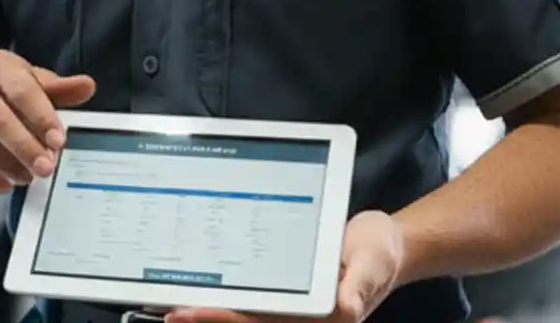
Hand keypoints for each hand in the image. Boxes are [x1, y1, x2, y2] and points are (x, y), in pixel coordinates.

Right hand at [0, 49, 95, 192]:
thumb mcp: (27, 82)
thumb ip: (57, 89)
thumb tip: (88, 87)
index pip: (22, 91)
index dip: (42, 117)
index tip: (59, 141)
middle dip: (25, 148)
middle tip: (47, 168)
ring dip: (7, 165)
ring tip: (29, 178)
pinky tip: (4, 185)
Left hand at [165, 211, 405, 322]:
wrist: (387, 245)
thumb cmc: (380, 253)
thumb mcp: (374, 261)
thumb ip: (360, 283)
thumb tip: (346, 305)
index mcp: (322, 317)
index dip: (227, 319)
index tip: (194, 313)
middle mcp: (304, 318)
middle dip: (209, 319)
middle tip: (172, 313)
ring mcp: (295, 308)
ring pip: (247, 315)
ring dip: (214, 313)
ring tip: (176, 308)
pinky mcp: (290, 294)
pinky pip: (254, 300)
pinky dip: (228, 298)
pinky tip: (203, 292)